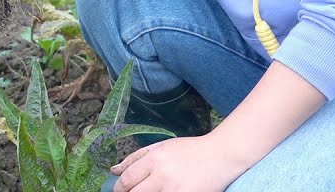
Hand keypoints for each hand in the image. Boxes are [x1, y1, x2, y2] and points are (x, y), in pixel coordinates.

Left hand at [110, 135, 244, 191]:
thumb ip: (136, 158)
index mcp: (155, 159)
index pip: (127, 180)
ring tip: (152, 189)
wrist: (221, 156)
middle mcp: (163, 175)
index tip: (119, 191)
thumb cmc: (190, 150)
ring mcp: (175, 190)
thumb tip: (113, 170)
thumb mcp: (161, 147)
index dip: (119, 188)